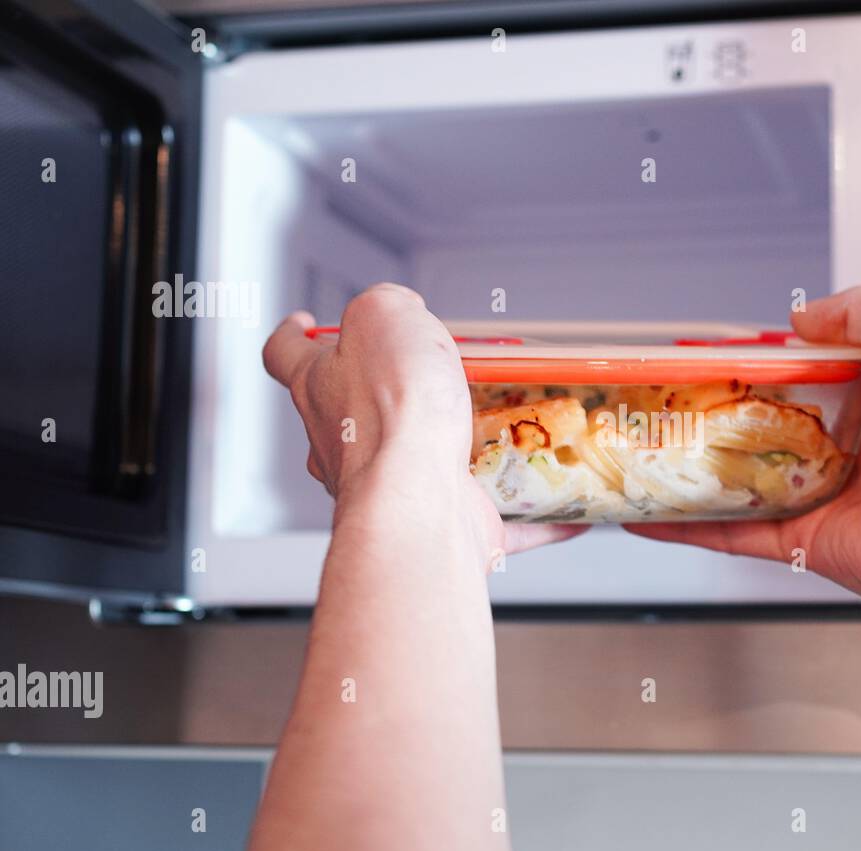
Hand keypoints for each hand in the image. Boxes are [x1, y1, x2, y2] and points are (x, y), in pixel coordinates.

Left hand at [262, 282, 581, 563]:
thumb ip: (387, 304)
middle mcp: (344, 446)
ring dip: (454, 457)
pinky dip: (528, 518)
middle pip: (349, 419)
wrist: (419, 501)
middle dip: (384, 402)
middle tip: (430, 384)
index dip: (294, 335)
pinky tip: (565, 510)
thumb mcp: (383, 315)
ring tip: (508, 439)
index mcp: (322, 390)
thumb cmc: (396, 411)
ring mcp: (388, 492)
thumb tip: (400, 309)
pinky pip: (489, 521)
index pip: (285, 355)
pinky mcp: (439, 526)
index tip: (307, 325)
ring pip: (414, 472)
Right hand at [629, 286, 860, 609]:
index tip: (705, 356)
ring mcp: (819, 497)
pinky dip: (688, 529)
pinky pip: (733, 534)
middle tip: (662, 404)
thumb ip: (854, 310)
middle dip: (710, 418)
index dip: (747, 365)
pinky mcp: (801, 542)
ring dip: (690, 472)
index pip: (792, 376)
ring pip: (737, 482)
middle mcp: (841, 448)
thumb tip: (802, 316)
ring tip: (642, 457)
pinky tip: (649, 517)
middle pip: (758, 428)